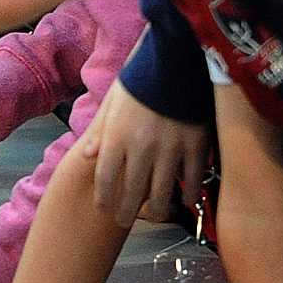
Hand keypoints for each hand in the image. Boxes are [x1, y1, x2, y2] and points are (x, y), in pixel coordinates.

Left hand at [80, 84, 208, 229]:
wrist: (177, 61)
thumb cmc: (140, 78)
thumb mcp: (113, 101)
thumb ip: (101, 130)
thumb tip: (86, 155)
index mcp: (116, 137)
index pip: (105, 178)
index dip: (103, 198)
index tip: (103, 209)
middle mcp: (141, 148)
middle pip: (131, 191)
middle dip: (126, 211)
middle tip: (124, 221)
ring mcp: (170, 150)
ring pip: (162, 191)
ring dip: (157, 209)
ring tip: (155, 216)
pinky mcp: (196, 146)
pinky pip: (192, 178)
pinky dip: (188, 192)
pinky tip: (184, 200)